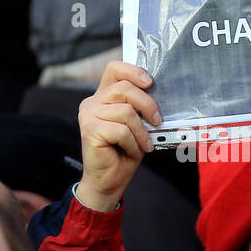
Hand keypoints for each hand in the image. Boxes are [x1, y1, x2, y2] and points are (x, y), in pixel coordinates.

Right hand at [76, 61, 159, 211]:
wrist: (109, 180)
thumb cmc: (124, 152)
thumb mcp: (136, 125)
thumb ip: (140, 107)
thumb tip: (161, 95)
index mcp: (103, 96)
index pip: (114, 69)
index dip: (133, 70)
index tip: (150, 82)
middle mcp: (92, 102)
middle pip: (124, 88)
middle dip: (147, 104)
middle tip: (157, 121)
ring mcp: (88, 115)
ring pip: (126, 112)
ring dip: (141, 132)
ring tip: (144, 144)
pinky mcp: (90, 130)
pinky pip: (122, 131)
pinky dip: (133, 144)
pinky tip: (132, 151)